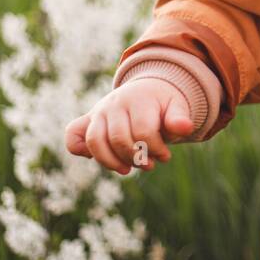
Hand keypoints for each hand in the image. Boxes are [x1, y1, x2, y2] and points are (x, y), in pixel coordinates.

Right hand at [64, 79, 197, 174]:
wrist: (148, 90)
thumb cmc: (163, 105)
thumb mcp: (177, 108)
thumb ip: (179, 119)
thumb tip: (185, 128)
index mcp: (139, 99)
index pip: (143, 131)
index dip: (155, 149)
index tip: (165, 156)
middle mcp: (115, 103)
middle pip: (119, 139)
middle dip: (136, 158)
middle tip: (149, 165)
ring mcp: (99, 111)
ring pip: (96, 141)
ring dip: (112, 162)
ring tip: (127, 169)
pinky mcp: (88, 120)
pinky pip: (73, 135)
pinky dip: (80, 150)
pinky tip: (97, 158)